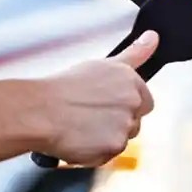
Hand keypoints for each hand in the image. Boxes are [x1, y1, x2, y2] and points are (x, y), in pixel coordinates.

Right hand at [37, 31, 157, 165]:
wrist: (38, 111)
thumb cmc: (63, 88)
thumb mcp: (102, 65)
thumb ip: (135, 53)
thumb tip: (153, 37)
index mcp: (131, 80)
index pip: (144, 100)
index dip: (124, 107)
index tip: (105, 107)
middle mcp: (133, 101)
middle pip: (135, 122)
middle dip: (116, 124)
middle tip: (88, 118)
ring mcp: (125, 124)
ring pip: (121, 140)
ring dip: (103, 139)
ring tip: (78, 128)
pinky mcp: (114, 146)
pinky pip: (108, 155)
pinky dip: (93, 153)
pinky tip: (76, 141)